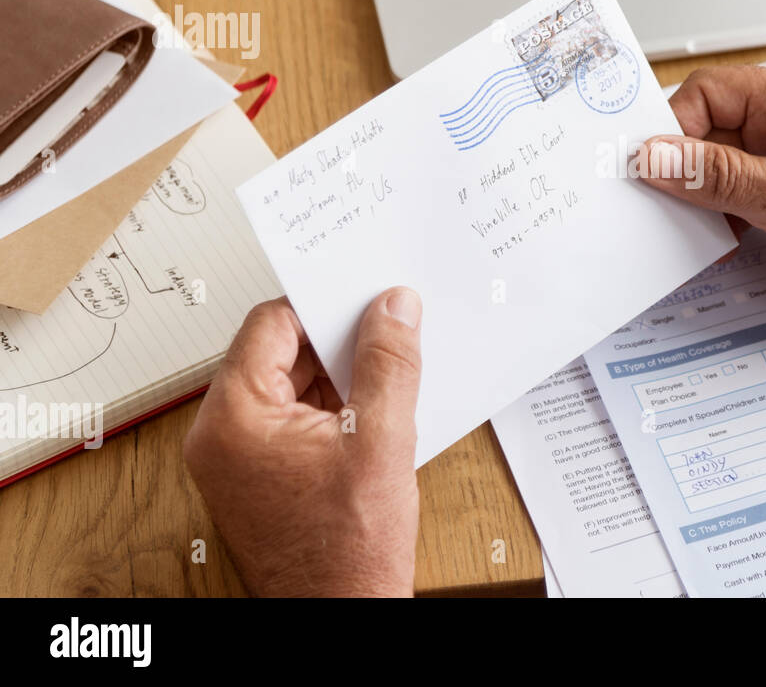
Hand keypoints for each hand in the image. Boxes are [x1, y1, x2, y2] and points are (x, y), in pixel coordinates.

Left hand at [183, 288, 422, 596]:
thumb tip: (394, 306)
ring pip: (289, 386)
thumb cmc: (347, 551)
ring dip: (339, 379)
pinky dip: (333, 410)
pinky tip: (375, 418)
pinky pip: (292, 419)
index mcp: (234, 418)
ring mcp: (236, 459)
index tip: (369, 300)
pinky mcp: (258, 476)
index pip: (271, 324)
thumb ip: (388, 363)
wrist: (341, 616)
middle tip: (390, 339)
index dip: (324, 306)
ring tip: (388, 389)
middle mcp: (221, 435)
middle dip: (338, 345)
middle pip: (278, 353)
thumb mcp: (382, 440)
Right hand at [640, 66, 765, 301]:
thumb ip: (716, 175)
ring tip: (706, 225)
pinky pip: (744, 184)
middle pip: (711, 126)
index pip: (708, 92)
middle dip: (689, 166)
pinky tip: (726, 235)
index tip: (655, 167)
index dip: (676, 128)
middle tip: (670, 202)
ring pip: (724, 159)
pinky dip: (728, 208)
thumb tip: (657, 156)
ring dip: (708, 193)